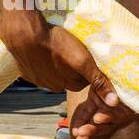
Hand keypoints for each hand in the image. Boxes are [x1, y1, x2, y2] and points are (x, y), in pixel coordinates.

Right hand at [0, 8, 134, 138]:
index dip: (86, 67)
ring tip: (55, 46)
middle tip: (70, 48)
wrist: (24, 35)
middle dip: (71, 66)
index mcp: (69, 84)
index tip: (85, 54)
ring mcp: (38, 80)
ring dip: (55, 63)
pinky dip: (40, 60)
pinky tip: (41, 48)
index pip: (85, 79)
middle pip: (69, 77)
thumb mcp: (83, 61)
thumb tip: (114, 102)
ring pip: (53, 72)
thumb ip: (99, 82)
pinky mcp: (27, 71)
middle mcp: (54, 86)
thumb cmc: (56, 45)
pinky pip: (37, 67)